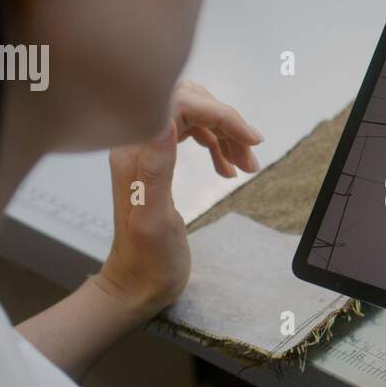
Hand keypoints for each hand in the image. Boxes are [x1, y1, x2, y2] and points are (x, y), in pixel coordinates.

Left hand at [96, 80, 263, 319]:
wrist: (136, 284)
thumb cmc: (146, 261)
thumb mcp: (154, 219)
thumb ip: (156, 169)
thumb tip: (166, 120)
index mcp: (134, 152)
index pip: (180, 104)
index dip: (220, 114)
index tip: (249, 140)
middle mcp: (138, 143)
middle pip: (188, 103)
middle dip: (226, 121)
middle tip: (251, 151)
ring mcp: (148, 151)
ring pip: (194, 117)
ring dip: (226, 134)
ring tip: (247, 165)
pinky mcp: (159, 162)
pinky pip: (192, 135)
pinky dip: (217, 145)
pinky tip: (228, 168)